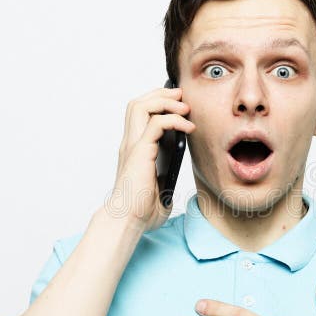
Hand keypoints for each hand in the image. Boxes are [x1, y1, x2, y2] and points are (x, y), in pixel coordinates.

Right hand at [105, 85, 194, 231]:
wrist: (127, 220)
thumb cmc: (140, 211)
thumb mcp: (160, 189)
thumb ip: (166, 180)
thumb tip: (176, 179)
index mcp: (135, 150)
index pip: (140, 114)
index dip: (158, 103)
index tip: (179, 104)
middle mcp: (130, 143)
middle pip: (138, 103)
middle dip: (160, 94)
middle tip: (181, 96)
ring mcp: (133, 145)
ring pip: (142, 106)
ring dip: (165, 101)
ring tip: (184, 107)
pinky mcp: (140, 151)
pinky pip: (156, 123)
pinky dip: (174, 120)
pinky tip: (188, 127)